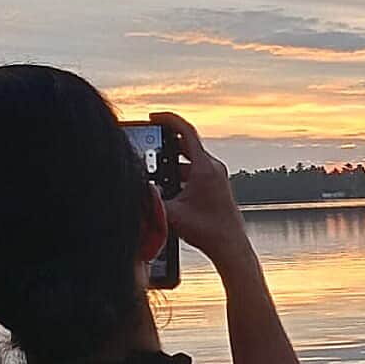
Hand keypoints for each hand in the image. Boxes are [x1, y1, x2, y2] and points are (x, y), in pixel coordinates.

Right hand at [150, 112, 252, 270]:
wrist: (230, 247)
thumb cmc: (208, 231)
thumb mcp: (171, 214)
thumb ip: (150, 200)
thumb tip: (133, 190)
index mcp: (204, 167)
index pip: (185, 131)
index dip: (167, 120)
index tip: (153, 117)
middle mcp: (213, 168)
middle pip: (186, 146)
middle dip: (164, 146)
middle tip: (148, 145)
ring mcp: (217, 177)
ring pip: (190, 161)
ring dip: (172, 164)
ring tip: (155, 173)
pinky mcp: (217, 188)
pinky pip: (196, 173)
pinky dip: (181, 176)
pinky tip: (168, 190)